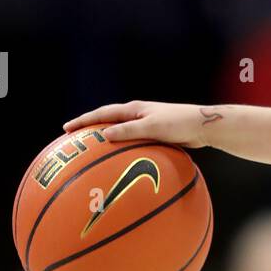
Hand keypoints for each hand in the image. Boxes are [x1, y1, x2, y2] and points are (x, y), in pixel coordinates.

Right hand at [61, 100, 215, 148]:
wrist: (203, 126)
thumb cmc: (178, 124)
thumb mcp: (152, 127)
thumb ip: (129, 131)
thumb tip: (104, 135)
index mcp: (133, 109)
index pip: (102, 114)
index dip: (84, 121)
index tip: (66, 128)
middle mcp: (136, 114)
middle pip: (106, 121)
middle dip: (89, 128)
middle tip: (72, 138)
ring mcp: (144, 124)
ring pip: (118, 132)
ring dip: (104, 139)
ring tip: (90, 150)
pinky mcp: (153, 134)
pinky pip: (131, 142)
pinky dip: (120, 148)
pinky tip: (118, 161)